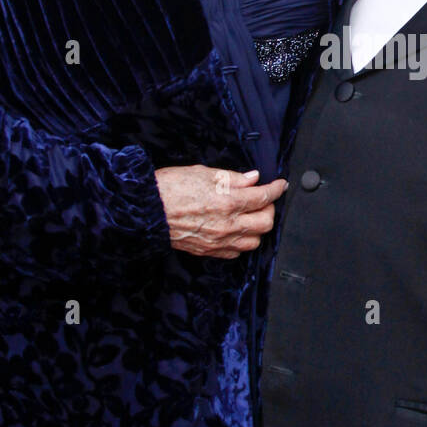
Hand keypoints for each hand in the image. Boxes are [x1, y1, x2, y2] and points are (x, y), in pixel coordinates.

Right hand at [154, 165, 287, 259]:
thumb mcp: (203, 173)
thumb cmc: (169, 188)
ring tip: (250, 215)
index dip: (276, 189)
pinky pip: (236, 252)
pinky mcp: (208, 251)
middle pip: (266, 222)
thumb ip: (232, 178)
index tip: (280, 185)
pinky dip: (242, 242)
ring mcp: (218, 240)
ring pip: (254, 241)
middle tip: (263, 199)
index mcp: (227, 201)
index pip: (264, 197)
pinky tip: (236, 230)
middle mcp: (227, 224)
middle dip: (270, 209)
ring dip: (258, 228)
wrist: (145, 210)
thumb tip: (252, 178)